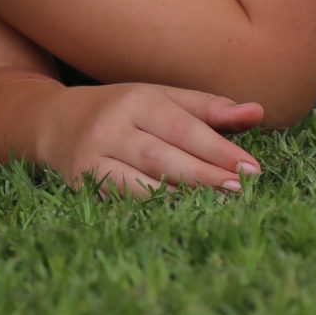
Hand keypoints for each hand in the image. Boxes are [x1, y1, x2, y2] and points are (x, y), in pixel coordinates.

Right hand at [28, 83, 263, 197]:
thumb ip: (210, 109)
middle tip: (240, 189)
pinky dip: (150, 209)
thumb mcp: (164, 100)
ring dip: (179, 197)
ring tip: (217, 206)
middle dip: (204, 175)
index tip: (252, 168)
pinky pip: (120, 200)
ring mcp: (92, 158)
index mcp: (136, 101)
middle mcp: (110, 127)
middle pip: (162, 156)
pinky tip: (179, 215)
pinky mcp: (81, 184)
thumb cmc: (125, 112)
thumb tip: (258, 113)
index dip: (218, 150)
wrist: (57, 123)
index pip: (183, 127)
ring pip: (138, 183)